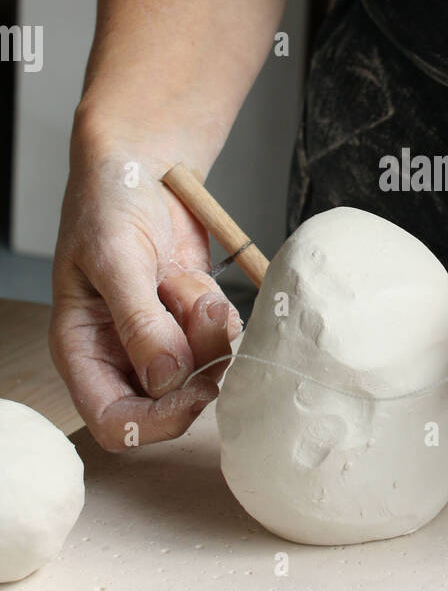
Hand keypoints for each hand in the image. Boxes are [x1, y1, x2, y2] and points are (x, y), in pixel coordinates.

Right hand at [50, 121, 241, 450]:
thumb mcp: (116, 259)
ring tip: (186, 283)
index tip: (189, 390)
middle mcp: (120, 354)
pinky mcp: (191, 320)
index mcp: (83, 350)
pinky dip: (221, 315)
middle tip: (200, 320)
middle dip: (192, 369)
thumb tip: (165, 378)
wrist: (142, 168)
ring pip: (202, 373)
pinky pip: (222, 341)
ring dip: (206, 331)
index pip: (115, 422)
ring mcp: (160, 340)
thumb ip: (139, 321)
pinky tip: (198, 281)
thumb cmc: (108, 206)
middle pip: (166, 407)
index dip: (155, 420)